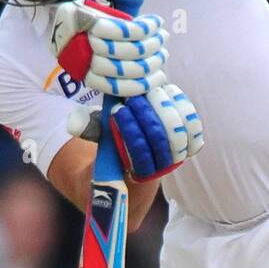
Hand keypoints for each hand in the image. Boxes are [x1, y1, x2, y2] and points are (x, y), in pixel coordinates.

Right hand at [50, 0, 167, 96]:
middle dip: (151, 45)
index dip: (142, 29)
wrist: (66, 36)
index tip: (157, 22)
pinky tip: (160, 74)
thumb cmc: (88, 16)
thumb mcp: (97, 3)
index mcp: (83, 22)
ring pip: (127, 70)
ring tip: (163, 54)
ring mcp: (87, 67)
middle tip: (163, 37)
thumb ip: (118, 1)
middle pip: (125, 51)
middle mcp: (83, 46)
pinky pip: (122, 89)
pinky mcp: (94, 83)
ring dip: (151, 62)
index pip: (118, 31)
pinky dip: (145, 83)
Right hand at [67, 83, 203, 181]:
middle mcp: (159, 169)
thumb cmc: (112, 147)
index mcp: (135, 174)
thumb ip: (87, 129)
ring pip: (179, 133)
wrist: (135, 166)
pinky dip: (183, 109)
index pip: (140, 157)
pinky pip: (193, 128)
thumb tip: (74, 123)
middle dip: (147, 116)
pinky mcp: (188, 144)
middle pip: (162, 141)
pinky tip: (169, 93)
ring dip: (164, 110)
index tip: (117, 111)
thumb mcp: (97, 139)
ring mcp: (176, 157)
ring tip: (149, 93)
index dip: (130, 132)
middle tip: (134, 98)